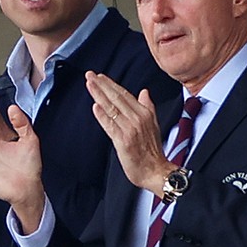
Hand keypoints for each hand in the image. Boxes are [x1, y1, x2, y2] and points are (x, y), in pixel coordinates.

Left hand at [86, 72, 174, 196]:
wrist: (157, 171)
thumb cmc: (153, 152)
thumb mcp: (154, 124)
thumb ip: (148, 107)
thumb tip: (144, 92)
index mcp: (144, 113)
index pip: (125, 94)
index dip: (111, 84)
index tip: (100, 76)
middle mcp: (138, 119)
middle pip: (117, 98)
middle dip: (102, 85)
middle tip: (90, 75)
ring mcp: (130, 129)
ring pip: (112, 109)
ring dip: (99, 95)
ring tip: (89, 85)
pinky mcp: (124, 141)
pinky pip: (111, 126)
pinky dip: (103, 116)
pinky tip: (95, 107)